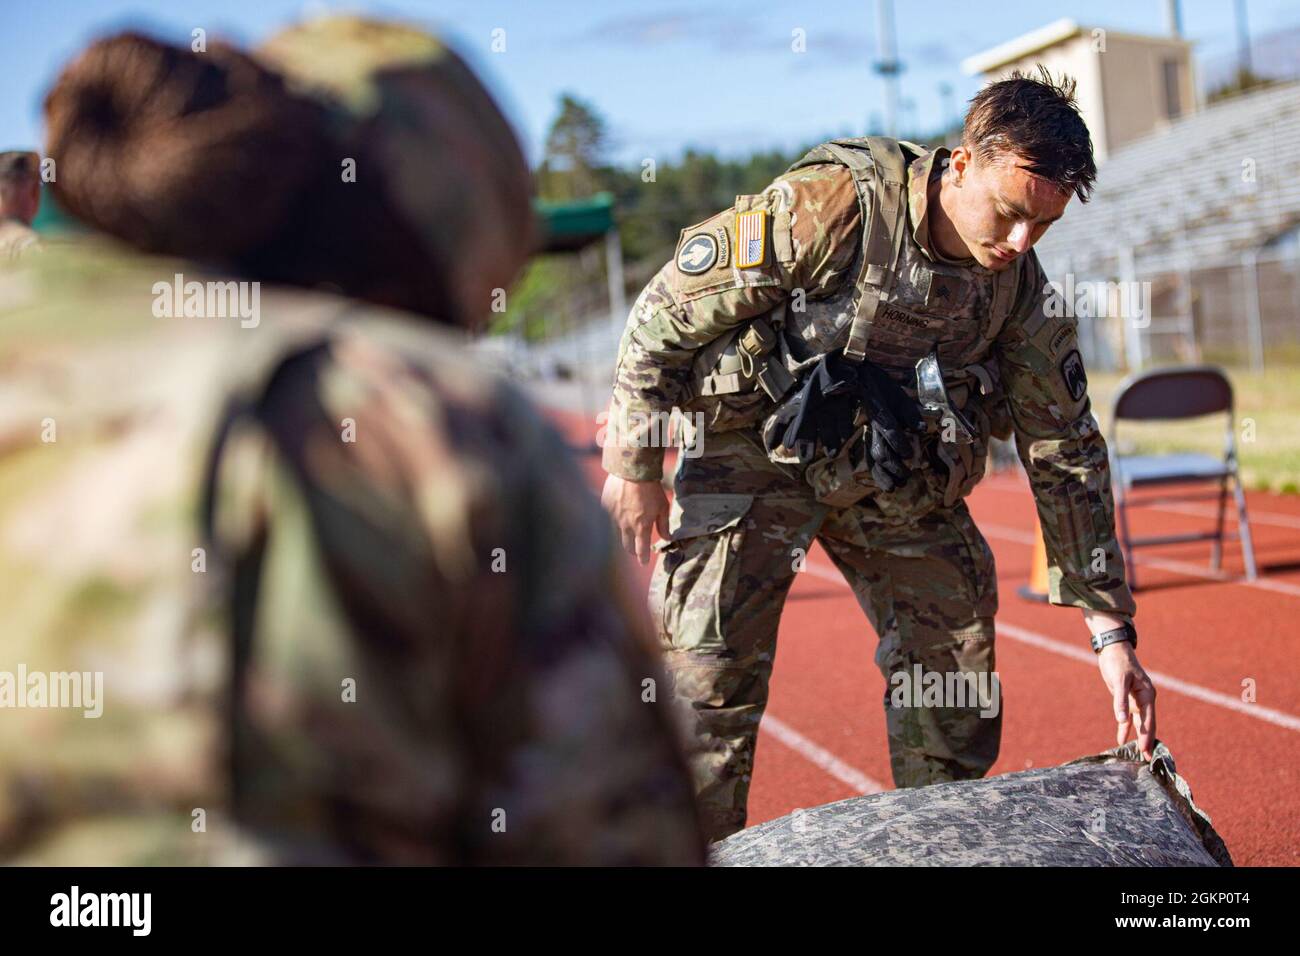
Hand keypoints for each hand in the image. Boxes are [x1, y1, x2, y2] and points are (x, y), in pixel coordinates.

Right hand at [600, 473, 669, 565]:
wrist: (631, 470)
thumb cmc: (650, 488)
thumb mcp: (662, 506)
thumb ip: (664, 525)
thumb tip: (667, 538)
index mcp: (641, 527)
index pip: (641, 550)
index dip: (643, 558)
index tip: (644, 562)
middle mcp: (625, 526)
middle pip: (627, 546)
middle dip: (632, 550)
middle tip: (636, 548)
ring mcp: (613, 517)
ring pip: (617, 533)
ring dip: (624, 534)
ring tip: (629, 528)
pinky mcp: (605, 508)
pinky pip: (608, 518)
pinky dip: (614, 519)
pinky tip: (619, 512)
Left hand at [1096, 641, 1156, 760]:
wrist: (1113, 650)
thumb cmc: (1118, 662)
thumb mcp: (1119, 681)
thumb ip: (1120, 701)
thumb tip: (1121, 720)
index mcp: (1147, 695)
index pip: (1149, 720)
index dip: (1147, 736)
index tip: (1147, 751)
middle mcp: (1145, 699)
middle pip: (1147, 723)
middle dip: (1146, 740)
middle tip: (1148, 759)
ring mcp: (1136, 699)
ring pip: (1139, 722)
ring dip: (1138, 736)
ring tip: (1139, 754)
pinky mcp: (1127, 699)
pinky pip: (1127, 717)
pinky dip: (1125, 727)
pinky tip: (1121, 739)